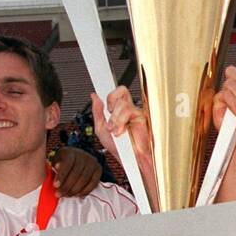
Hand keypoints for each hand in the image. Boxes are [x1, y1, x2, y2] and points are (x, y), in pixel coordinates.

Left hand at [52, 146, 100, 196]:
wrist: (77, 158)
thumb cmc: (64, 162)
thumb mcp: (56, 161)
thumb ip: (55, 166)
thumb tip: (57, 168)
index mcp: (71, 152)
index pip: (67, 164)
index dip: (61, 175)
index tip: (55, 185)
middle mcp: (83, 155)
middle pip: (76, 173)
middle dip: (67, 186)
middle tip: (59, 194)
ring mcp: (93, 162)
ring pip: (85, 179)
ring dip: (75, 190)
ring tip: (67, 195)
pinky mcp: (99, 169)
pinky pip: (93, 183)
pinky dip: (85, 191)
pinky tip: (78, 195)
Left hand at [92, 88, 158, 203]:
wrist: (129, 159)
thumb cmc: (119, 149)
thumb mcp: (101, 130)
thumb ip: (97, 112)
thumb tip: (94, 96)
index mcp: (117, 111)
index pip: (113, 93)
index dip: (108, 87)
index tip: (100, 76)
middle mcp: (126, 109)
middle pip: (119, 90)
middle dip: (110, 100)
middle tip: (108, 113)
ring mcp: (134, 111)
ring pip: (121, 102)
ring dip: (114, 118)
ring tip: (115, 130)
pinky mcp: (140, 116)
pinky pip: (127, 110)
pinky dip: (120, 121)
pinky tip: (121, 131)